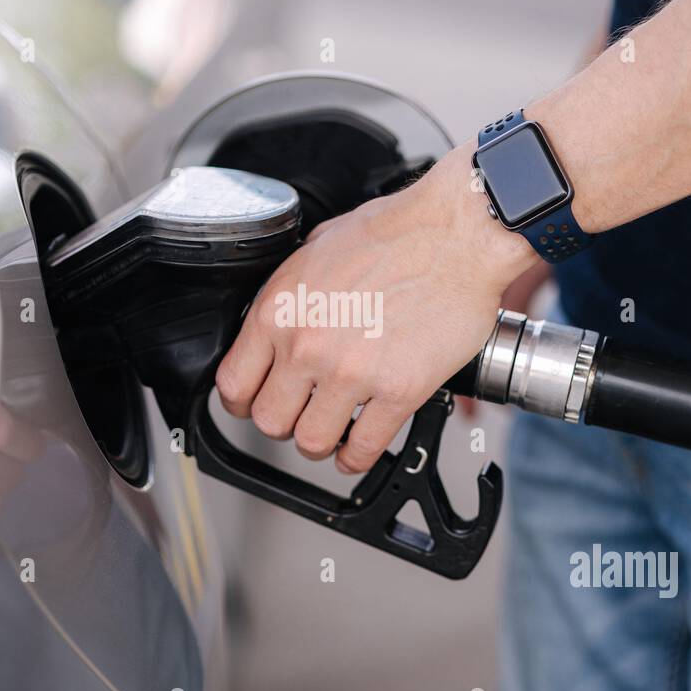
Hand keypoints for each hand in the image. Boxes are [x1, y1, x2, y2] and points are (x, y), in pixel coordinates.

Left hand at [216, 141, 537, 473]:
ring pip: (311, 442)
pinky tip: (356, 451)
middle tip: (298, 415)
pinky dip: (355, 458)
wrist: (457, 234)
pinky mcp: (398, 390)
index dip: (242, 401)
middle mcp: (308, 345)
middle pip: (268, 420)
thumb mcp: (317, 247)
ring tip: (329, 434)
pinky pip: (363, 448)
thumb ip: (290, 291)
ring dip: (318, 444)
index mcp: (281, 309)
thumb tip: (279, 317)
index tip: (254, 402)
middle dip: (282, 423)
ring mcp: (352, 372)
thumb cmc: (397, 232)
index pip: (233, 383)